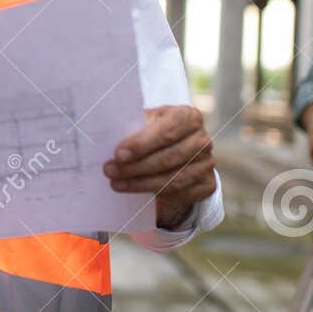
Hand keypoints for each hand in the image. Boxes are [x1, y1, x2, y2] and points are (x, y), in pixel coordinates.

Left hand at [104, 105, 215, 228]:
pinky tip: (134, 190)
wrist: (174, 153)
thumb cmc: (154, 133)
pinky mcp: (207, 184)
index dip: (142, 144)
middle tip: (109, 170)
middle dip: (135, 167)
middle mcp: (202, 139)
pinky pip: (180, 194)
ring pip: (173, 179)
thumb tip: (105, 133)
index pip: (167, 130)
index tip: (118, 154)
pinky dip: (155, 194)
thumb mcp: (146, 123)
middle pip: (168, 157)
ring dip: (140, 183)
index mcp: (188, 116)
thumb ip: (133, 126)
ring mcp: (207, 163)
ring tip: (116, 183)